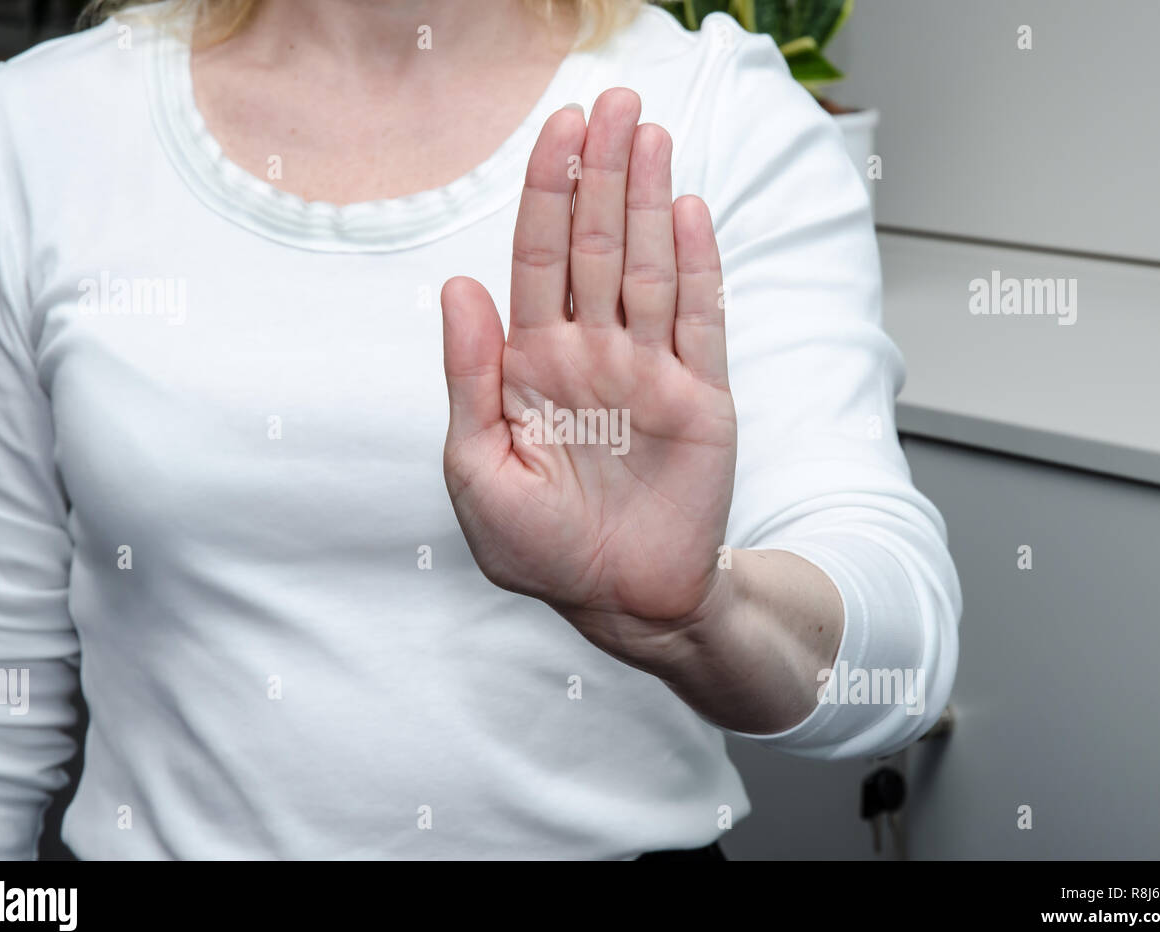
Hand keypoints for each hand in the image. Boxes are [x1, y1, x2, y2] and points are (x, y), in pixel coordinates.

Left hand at [440, 88, 737, 668]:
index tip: (558, 129)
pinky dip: (696, 267)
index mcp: (532, 365)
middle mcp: (592, 353)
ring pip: (648, 267)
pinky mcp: (702, 398)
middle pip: (596, 246)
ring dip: (648, 200)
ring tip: (650, 133)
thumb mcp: (477, 469)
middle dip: (602, 174)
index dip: (547, 194)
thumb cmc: (540, 546)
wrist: (622, 601)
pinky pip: (700, 320)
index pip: (538, 259)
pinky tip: (687, 212)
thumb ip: (468, 378)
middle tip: (615, 102)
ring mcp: (650, 370)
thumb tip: (457, 286)